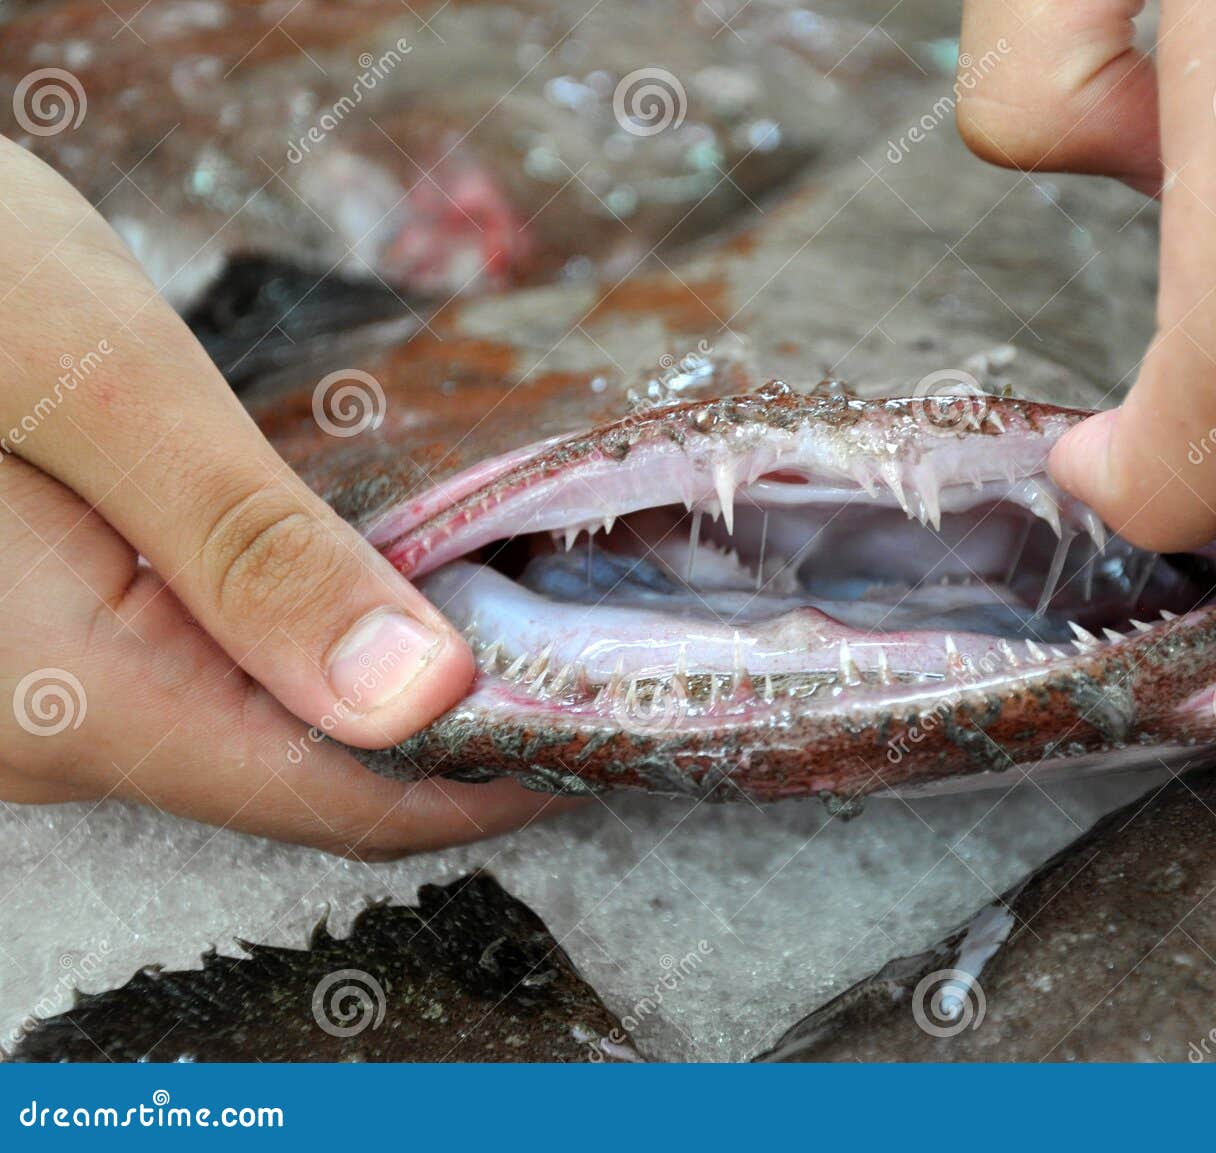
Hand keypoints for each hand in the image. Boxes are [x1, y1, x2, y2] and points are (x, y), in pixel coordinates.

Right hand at [0, 138, 573, 854]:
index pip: (342, 798)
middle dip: (453, 731)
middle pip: (308, 781)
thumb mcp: (95, 387)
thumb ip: (253, 552)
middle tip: (576, 646)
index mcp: (83, 695)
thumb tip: (420, 696)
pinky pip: (205, 688)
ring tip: (506, 612)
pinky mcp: (38, 657)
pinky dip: (311, 651)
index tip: (603, 725)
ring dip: (388, 689)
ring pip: (260, 738)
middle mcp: (52, 738)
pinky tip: (370, 586)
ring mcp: (35, 709)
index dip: (488, 778)